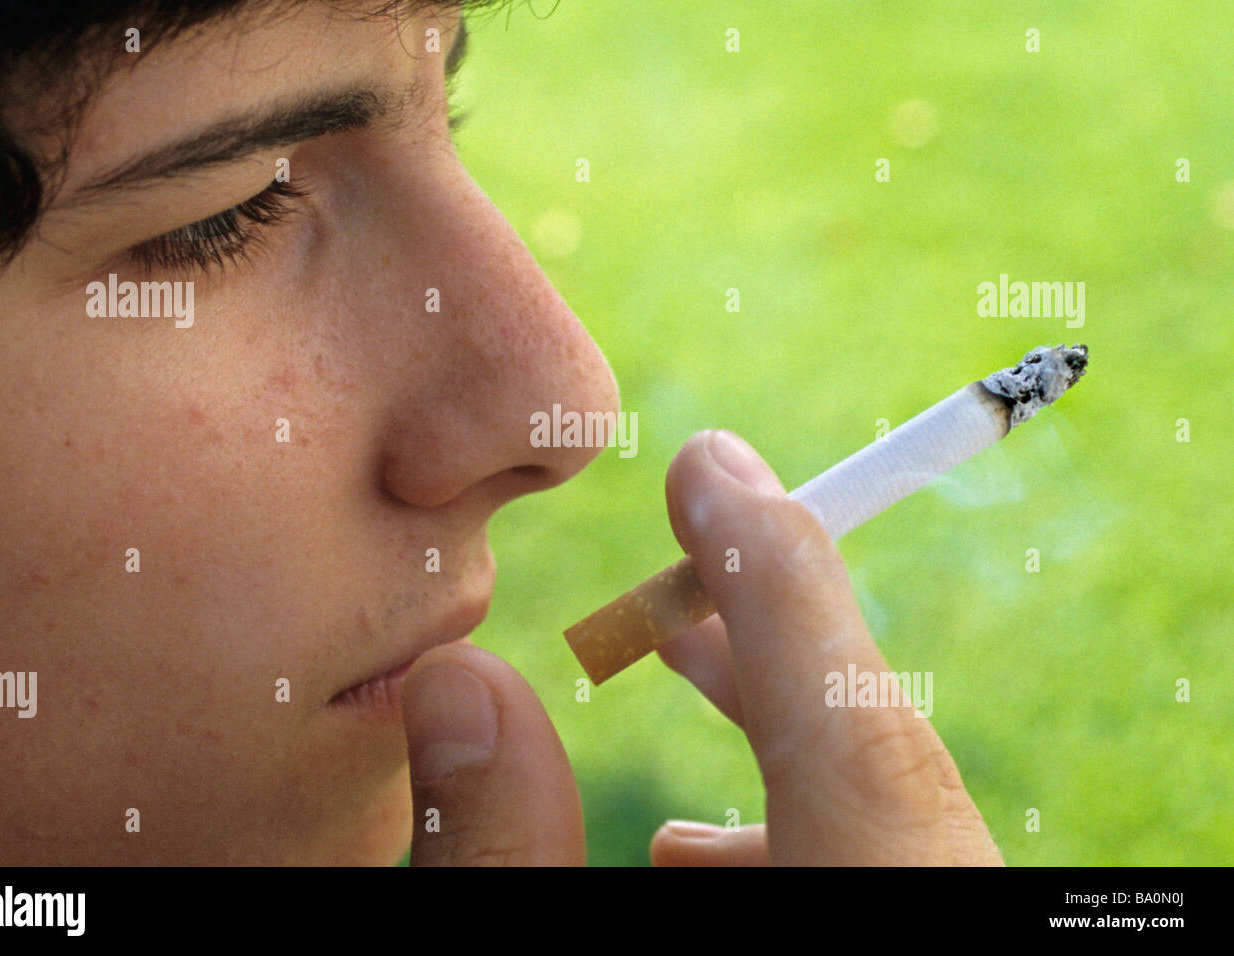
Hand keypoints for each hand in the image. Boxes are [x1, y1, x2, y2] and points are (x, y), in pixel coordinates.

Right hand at [401, 430, 1001, 864]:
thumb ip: (501, 844)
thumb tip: (461, 678)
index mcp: (863, 895)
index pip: (835, 709)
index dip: (767, 571)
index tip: (708, 465)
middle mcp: (929, 898)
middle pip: (875, 738)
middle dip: (770, 620)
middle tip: (688, 533)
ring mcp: (944, 919)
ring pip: (891, 801)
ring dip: (782, 710)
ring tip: (680, 652)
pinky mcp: (926, 933)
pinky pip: (890, 856)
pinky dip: (806, 816)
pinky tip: (696, 841)